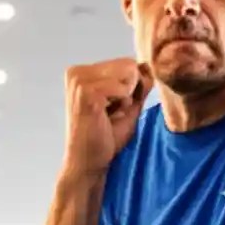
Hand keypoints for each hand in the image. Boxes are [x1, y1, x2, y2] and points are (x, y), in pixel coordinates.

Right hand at [60, 59, 152, 178]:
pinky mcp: (86, 93)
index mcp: (81, 71)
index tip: (114, 107)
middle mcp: (76, 71)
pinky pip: (123, 88)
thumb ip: (138, 85)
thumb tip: (147, 65)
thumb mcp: (128, 105)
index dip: (132, 87)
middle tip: (112, 113)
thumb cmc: (106, 137)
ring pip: (127, 74)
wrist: (89, 162)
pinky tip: (107, 117)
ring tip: (109, 114)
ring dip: (126, 98)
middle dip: (130, 91)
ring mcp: (79, 81)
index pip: (126, 63)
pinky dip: (124, 104)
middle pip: (128, 65)